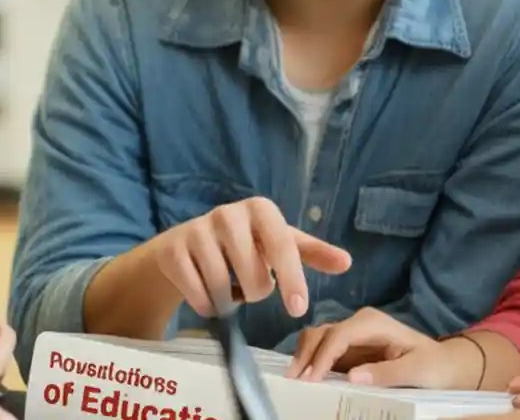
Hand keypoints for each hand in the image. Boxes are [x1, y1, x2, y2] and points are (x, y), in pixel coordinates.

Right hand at [150, 197, 351, 317]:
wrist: (186, 243)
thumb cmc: (244, 244)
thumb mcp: (279, 243)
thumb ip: (313, 253)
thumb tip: (347, 263)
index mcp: (260, 209)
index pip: (283, 247)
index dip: (293, 279)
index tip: (299, 310)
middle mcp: (227, 213)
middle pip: (254, 277)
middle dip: (256, 292)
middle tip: (249, 284)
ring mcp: (196, 230)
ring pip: (224, 289)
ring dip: (230, 300)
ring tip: (227, 284)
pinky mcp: (173, 252)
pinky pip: (198, 297)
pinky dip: (207, 305)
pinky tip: (207, 290)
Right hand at [285, 307, 436, 380]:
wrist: (444, 365)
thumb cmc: (433, 366)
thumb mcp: (416, 370)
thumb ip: (386, 373)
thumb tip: (352, 376)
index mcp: (373, 323)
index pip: (339, 335)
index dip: (321, 356)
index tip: (310, 379)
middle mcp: (358, 324)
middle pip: (322, 332)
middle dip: (305, 354)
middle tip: (292, 380)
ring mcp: (352, 336)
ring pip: (318, 339)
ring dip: (304, 357)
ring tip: (295, 381)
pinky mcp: (350, 350)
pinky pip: (324, 353)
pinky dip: (312, 363)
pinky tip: (306, 379)